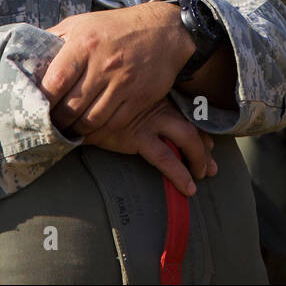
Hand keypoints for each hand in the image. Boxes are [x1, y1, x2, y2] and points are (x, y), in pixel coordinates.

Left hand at [41, 2, 192, 137]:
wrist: (164, 31)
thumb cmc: (116, 27)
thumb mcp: (82, 22)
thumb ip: (54, 38)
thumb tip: (25, 54)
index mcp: (85, 44)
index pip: (55, 82)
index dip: (41, 101)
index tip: (33, 108)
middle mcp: (104, 64)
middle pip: (70, 107)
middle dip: (55, 121)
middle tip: (47, 125)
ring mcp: (123, 83)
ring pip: (90, 120)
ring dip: (74, 130)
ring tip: (65, 130)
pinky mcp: (138, 98)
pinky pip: (112, 124)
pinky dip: (96, 132)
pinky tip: (87, 130)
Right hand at [83, 99, 217, 195]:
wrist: (75, 110)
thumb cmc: (100, 109)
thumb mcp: (126, 104)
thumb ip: (144, 110)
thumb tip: (161, 130)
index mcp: (158, 97)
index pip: (188, 115)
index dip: (201, 133)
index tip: (207, 148)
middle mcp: (158, 106)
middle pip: (192, 126)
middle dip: (204, 149)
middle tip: (210, 168)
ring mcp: (149, 120)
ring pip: (187, 138)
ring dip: (199, 159)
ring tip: (202, 176)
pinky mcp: (136, 137)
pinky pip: (166, 158)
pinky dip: (180, 174)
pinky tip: (188, 187)